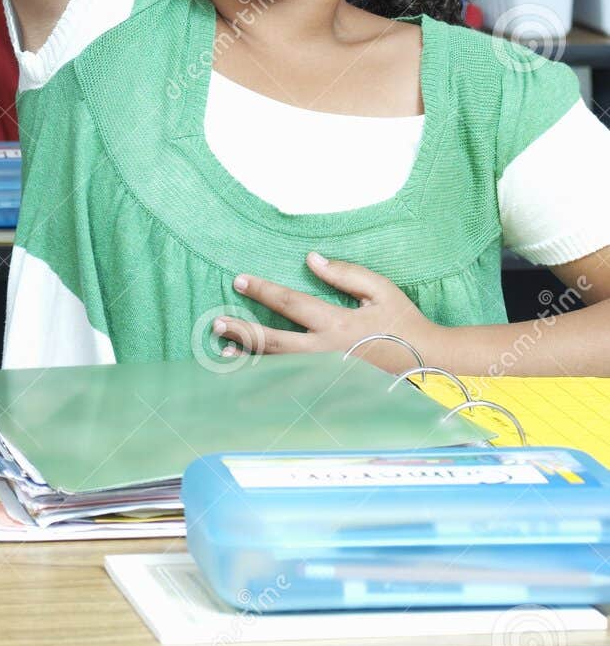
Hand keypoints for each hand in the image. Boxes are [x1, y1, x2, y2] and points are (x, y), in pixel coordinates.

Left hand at [212, 252, 438, 373]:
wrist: (427, 360)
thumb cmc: (403, 320)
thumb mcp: (379, 288)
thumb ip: (344, 273)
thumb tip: (311, 259)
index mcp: (337, 324)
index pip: (290, 303)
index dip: (262, 290)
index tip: (239, 280)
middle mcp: (326, 352)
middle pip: (274, 342)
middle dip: (243, 330)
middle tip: (217, 321)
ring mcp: (326, 373)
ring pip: (279, 366)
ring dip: (250, 357)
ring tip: (224, 348)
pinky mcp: (330, 386)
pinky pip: (293, 381)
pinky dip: (269, 377)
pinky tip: (251, 372)